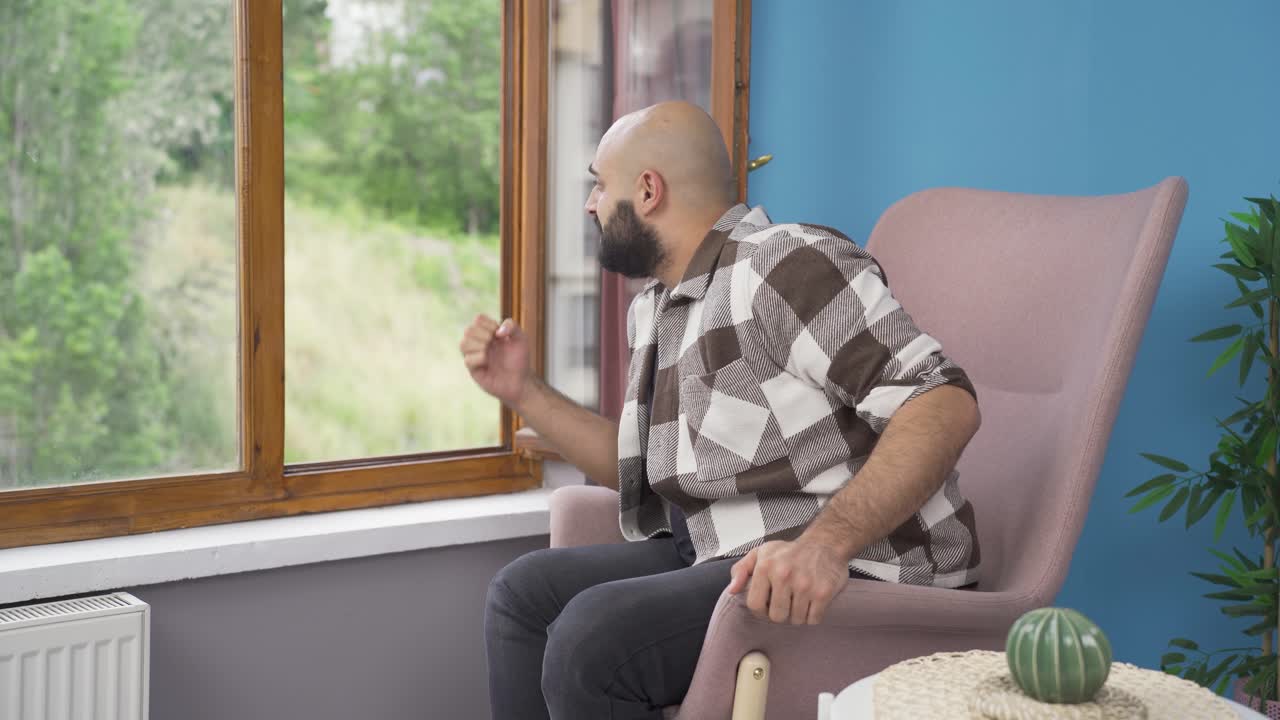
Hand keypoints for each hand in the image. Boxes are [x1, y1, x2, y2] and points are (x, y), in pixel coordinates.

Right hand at [459, 314, 531, 407]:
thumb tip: (497, 331)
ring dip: (477, 344)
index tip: (500, 333)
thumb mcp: (521, 339)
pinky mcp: (474, 371)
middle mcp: (478, 344)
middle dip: (482, 333)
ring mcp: (475, 357)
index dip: (488, 323)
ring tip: (488, 350)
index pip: (478, 319)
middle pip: (468, 330)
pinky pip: (467, 360)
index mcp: (488, 334)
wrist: (520, 381)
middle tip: (494, 341)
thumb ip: (512, 326)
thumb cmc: (519, 360)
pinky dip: (478, 357)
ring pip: (462, 344)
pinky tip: (487, 360)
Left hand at [726, 539, 848, 624]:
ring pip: (796, 620)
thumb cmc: (790, 551)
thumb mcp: (761, 553)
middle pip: (777, 617)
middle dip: (781, 613)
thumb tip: (732, 590)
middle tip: (787, 601)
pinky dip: (813, 615)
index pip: (755, 605)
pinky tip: (812, 601)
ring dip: (798, 614)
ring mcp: (804, 585)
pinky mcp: (823, 592)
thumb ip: (741, 570)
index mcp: (765, 566)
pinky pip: (813, 619)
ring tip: (800, 599)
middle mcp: (784, 575)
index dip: (761, 610)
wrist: (825, 543)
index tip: (767, 605)